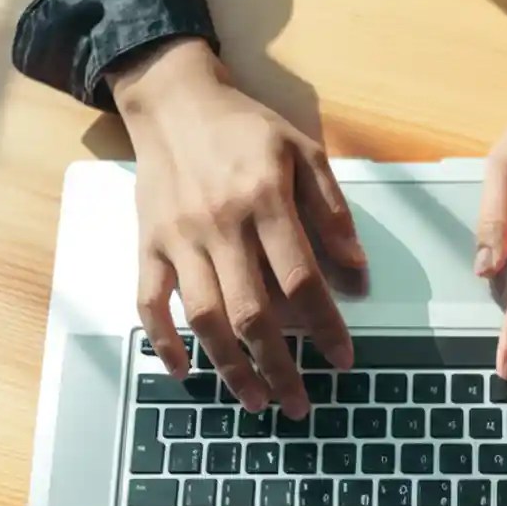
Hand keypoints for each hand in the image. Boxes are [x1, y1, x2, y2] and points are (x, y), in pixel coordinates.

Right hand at [109, 38, 365, 417]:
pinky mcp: (149, 244)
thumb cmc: (246, 128)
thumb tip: (357, 270)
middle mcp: (220, 225)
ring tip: (256, 401)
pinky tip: (186, 373)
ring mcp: (179, 239)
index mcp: (265, 200)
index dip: (325, 326)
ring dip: (230, 367)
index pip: (301, 278)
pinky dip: (165, 342)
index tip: (342, 360)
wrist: (175, 101)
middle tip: (299, 404)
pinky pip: (150, 303)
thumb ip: (331, 211)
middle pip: (252, 313)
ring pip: (205, 317)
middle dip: (279, 367)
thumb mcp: (304, 151)